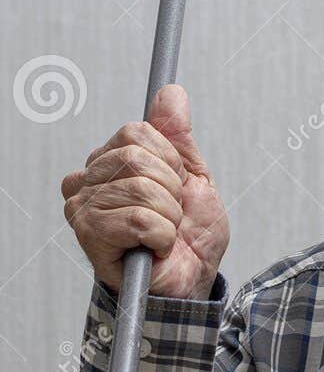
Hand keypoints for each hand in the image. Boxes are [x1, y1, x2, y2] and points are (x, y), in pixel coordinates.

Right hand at [61, 84, 228, 300]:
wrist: (191, 278)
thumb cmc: (189, 233)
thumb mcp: (193, 175)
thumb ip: (177, 135)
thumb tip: (170, 92)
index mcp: (108, 163)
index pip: (137, 131)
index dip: (170, 158)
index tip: (176, 183)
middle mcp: (86, 182)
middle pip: (137, 156)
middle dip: (171, 187)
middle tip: (170, 212)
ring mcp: (82, 209)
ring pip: (141, 188)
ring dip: (169, 215)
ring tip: (162, 233)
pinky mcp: (89, 236)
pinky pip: (140, 218)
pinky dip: (162, 234)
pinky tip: (155, 247)